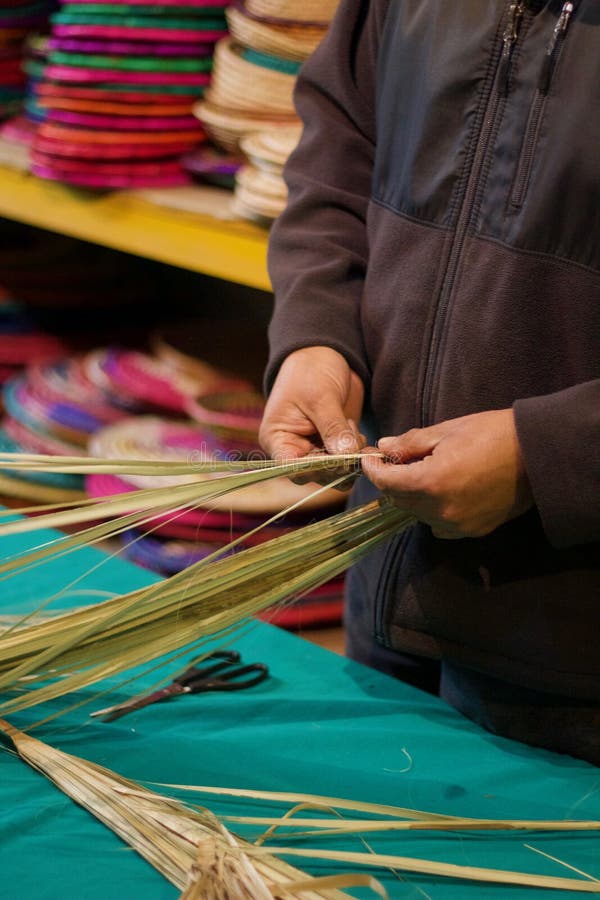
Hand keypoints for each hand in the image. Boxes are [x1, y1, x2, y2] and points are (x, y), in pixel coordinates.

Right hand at [259, 346, 364, 484]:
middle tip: (354, 446)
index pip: (291, 467)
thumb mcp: (321, 397)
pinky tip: (358, 434)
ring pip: (335, 470)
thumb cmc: (311, 371)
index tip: (337, 458)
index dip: (315, 469)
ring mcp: (316, 448)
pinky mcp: (334, 444)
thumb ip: (333, 428)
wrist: (325, 355)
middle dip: (337, 463)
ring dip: (350, 458)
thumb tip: (346, 456)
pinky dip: (357, 452)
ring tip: (352, 429)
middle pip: (315, 474)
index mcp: (277, 439)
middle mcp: (294, 449)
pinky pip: (348, 460)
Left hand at [361, 409, 532, 538]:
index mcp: (431, 482)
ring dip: (412, 495)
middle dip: (392, 480)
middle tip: (395, 459)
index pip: (386, 482)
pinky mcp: (472, 531)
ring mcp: (457, 524)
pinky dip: (432, 511)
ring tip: (422, 471)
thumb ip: (411, 443)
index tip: (370, 458)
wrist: (538, 455)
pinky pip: (438, 525)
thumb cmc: (494, 435)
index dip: (373, 469)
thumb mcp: (447, 431)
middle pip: (399, 500)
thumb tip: (384, 447)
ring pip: (417, 514)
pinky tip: (441, 491)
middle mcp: (441, 510)